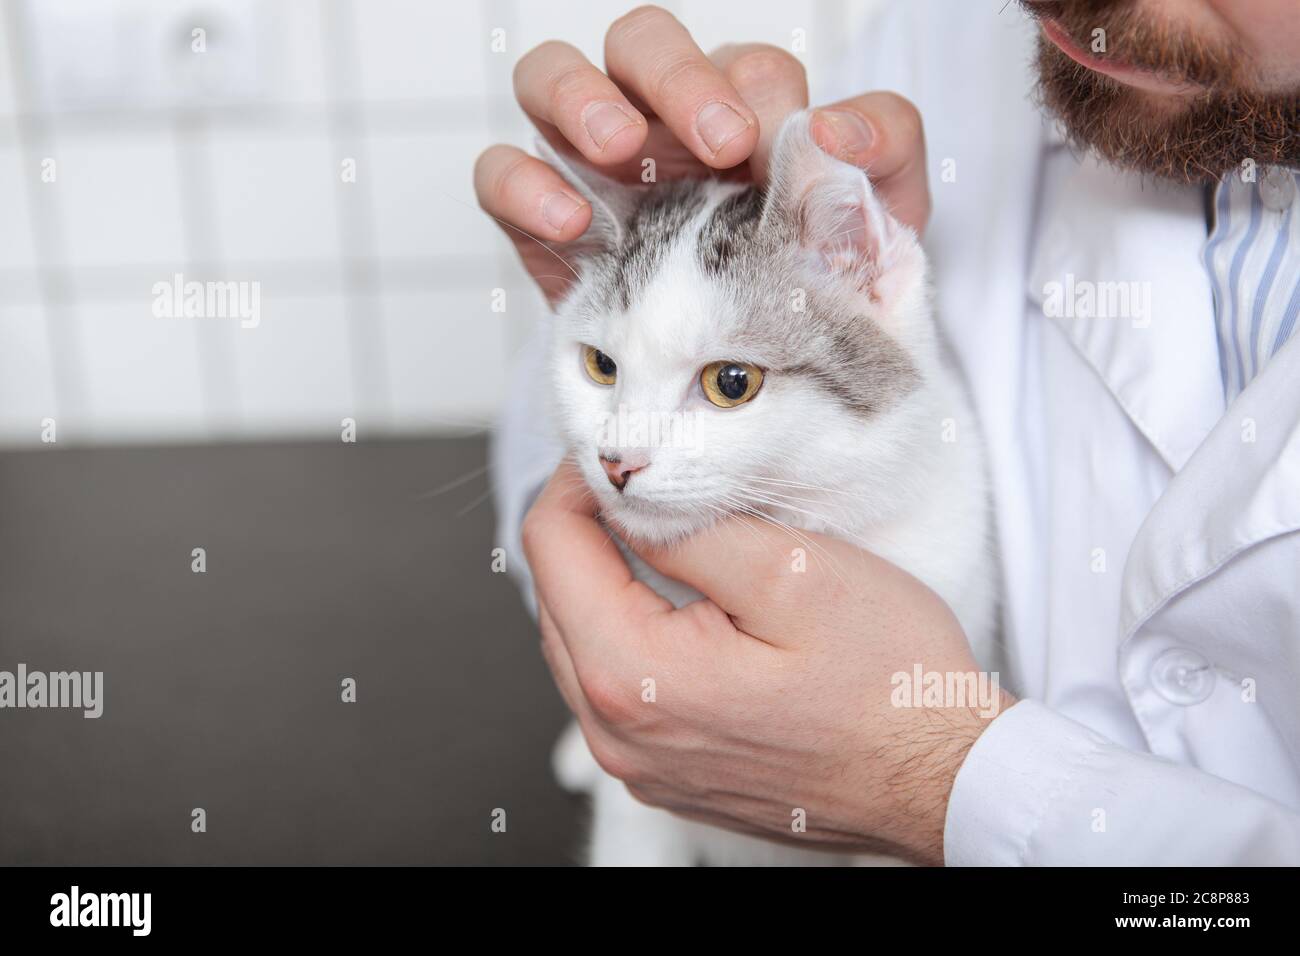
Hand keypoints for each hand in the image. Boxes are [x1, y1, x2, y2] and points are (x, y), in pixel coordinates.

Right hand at [474, 5, 929, 303]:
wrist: (735, 382)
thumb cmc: (808, 286)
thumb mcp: (879, 220)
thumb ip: (882, 152)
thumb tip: (834, 129)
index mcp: (743, 112)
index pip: (745, 66)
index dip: (756, 89)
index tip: (771, 145)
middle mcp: (659, 122)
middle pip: (641, 42)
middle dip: (676, 78)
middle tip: (716, 142)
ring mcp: (590, 164)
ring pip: (550, 77)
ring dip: (581, 99)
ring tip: (620, 149)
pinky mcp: (539, 218)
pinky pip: (501, 172)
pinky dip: (524, 185)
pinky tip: (573, 222)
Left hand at [523, 462, 1014, 865]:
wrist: (943, 780)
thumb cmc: (888, 684)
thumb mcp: (792, 572)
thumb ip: (688, 529)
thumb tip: (625, 498)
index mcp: (634, 675)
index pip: (551, 547)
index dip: (578, 481)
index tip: (623, 454)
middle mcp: (619, 734)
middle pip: (554, 599)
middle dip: (589, 531)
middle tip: (648, 486)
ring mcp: (641, 764)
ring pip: (581, 646)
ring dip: (609, 584)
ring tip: (665, 539)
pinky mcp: (669, 775)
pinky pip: (618, 690)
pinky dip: (634, 636)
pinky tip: (685, 610)